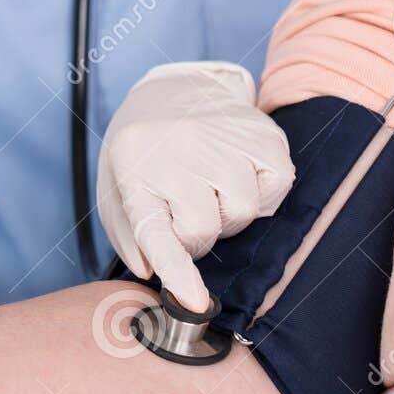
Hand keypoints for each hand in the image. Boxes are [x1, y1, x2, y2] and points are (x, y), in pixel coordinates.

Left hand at [97, 60, 294, 309]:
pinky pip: (278, 185)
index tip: (194, 301)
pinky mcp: (261, 130)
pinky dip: (264, 191)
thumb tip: (152, 272)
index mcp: (135, 168)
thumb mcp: (115, 191)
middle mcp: (179, 148)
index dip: (178, 270)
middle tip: (186, 207)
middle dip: (198, 234)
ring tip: (212, 187)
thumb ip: (130, 236)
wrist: (169, 92)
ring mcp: (222, 135)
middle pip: (206, 229)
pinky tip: (240, 172)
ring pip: (244, 211)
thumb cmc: (143, 154)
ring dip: (230, 212)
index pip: (156, 230)